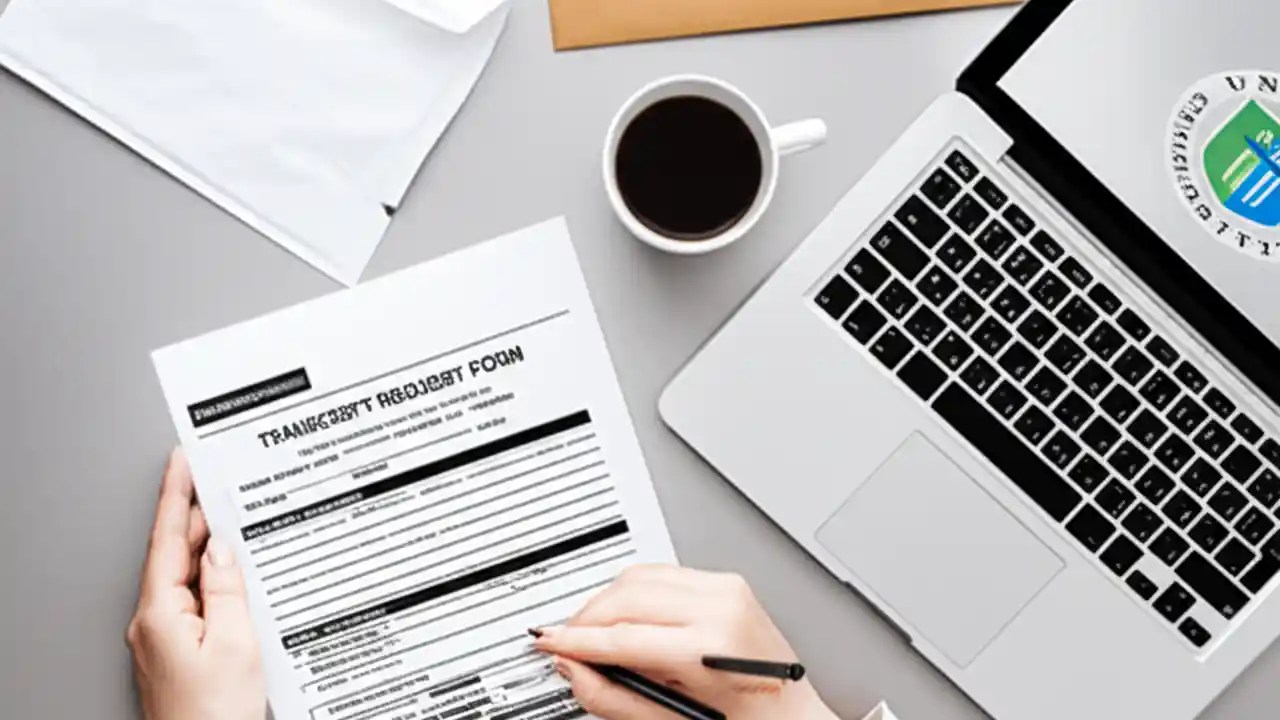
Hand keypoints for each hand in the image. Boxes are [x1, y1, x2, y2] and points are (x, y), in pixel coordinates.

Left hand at [126, 448, 265, 719]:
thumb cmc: (216, 716)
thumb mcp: (236, 643)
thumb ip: (228, 588)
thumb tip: (221, 548)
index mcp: (160, 615)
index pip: (168, 540)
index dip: (176, 496)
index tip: (181, 461)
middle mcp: (154, 625)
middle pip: (176, 556)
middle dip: (195, 514)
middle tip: (213, 476)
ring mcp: (165, 641)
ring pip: (187, 579)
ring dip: (208, 547)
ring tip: (229, 515)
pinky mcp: (180, 655)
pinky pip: (196, 604)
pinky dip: (214, 580)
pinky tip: (233, 574)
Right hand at [533, 565, 838, 719]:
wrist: (794, 716)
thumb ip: (616, 698)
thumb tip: (574, 670)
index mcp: (709, 648)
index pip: (622, 635)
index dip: (576, 640)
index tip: (550, 643)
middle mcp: (720, 607)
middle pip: (626, 596)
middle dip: (586, 617)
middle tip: (565, 641)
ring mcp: (726, 588)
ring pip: (640, 576)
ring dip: (606, 600)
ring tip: (591, 630)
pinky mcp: (726, 581)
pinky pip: (662, 572)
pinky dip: (634, 590)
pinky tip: (625, 613)